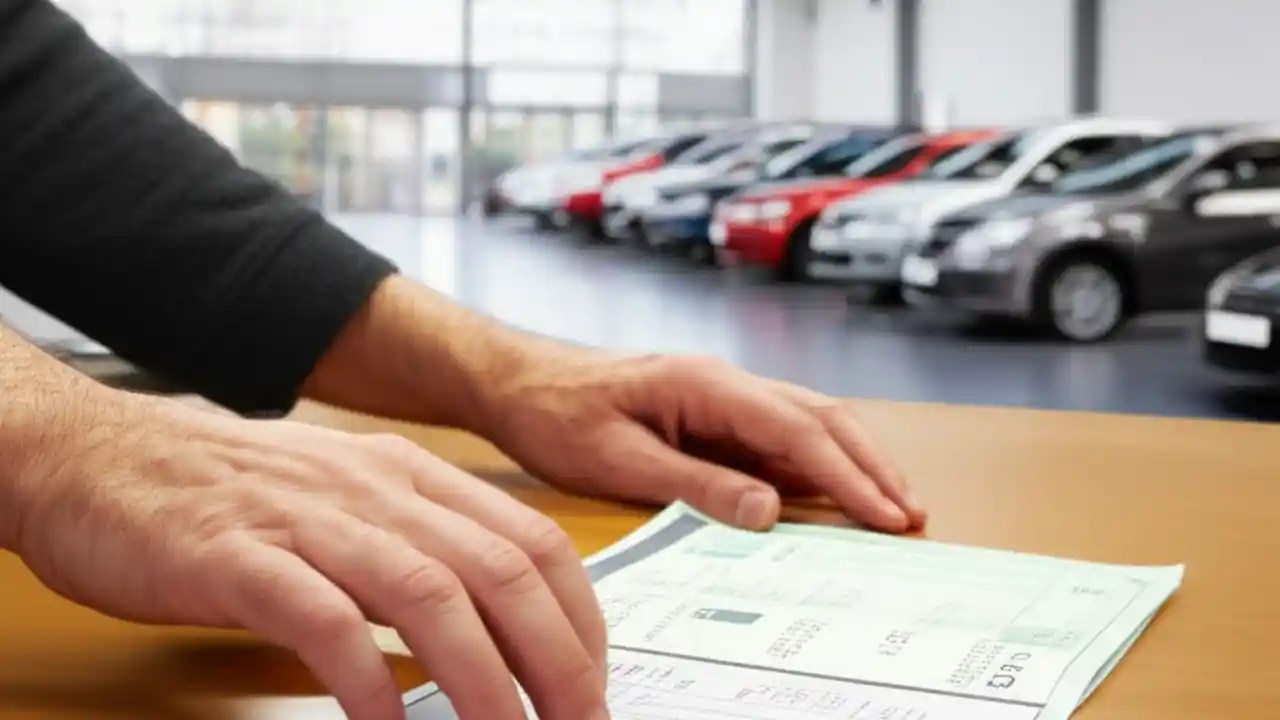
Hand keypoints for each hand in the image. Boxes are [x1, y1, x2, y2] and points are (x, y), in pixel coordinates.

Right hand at [8, 389, 609, 719]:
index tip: (594, 677)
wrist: (107, 458)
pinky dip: (368, 679)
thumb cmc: (234, 492)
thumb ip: (420, 543)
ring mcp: (309, 521)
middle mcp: (375, 490)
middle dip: (557, 658)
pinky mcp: (239, 558)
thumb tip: (497, 620)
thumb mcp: (349, 497)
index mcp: (411, 475)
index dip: (580, 616)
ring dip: (483, 678)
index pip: (532, 540)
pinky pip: (322, 621)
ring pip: (428, 595)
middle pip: (500, 571)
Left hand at [480, 349, 925, 532]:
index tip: (886, 512)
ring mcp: (720, 396)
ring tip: (891, 504)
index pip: (795, 428)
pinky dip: (816, 465)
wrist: (517, 382)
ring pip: (807, 422)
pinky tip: (835, 491)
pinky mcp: (711, 415)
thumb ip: (693, 485)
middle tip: (910, 514)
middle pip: (818, 417)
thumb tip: (769, 512)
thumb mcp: (616, 460)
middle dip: (870, 465)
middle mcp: (723, 382)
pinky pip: (777, 438)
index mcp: (704, 383)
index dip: (847, 474)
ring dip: (852, 462)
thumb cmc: (555, 414)